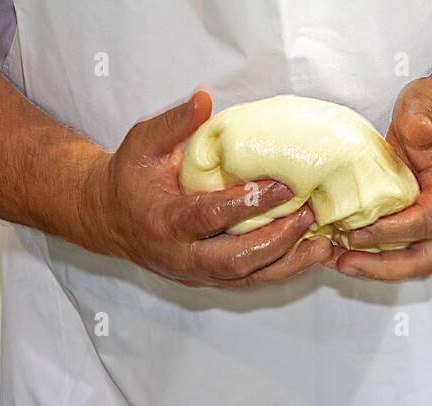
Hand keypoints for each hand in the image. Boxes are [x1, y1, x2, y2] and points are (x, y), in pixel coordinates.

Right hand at [82, 91, 333, 287]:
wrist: (109, 219)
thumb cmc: (130, 177)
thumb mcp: (142, 143)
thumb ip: (174, 124)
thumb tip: (205, 97)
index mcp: (164, 220)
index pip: (209, 217)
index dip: (248, 204)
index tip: (284, 186)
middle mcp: (181, 255)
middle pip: (234, 259)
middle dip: (277, 240)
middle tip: (310, 214)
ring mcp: (196, 273)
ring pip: (247, 278)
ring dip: (288, 263)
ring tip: (322, 243)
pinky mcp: (210, 280)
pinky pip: (250, 282)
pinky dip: (282, 270)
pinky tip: (308, 255)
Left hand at [336, 74, 431, 280]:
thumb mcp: (428, 105)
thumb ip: (422, 121)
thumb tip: (417, 132)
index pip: (425, 224)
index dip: (391, 233)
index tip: (358, 233)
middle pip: (421, 259)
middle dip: (382, 268)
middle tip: (344, 263)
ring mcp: (422, 217)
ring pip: (405, 259)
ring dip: (370, 266)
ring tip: (331, 259)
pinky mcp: (404, 215)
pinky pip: (388, 244)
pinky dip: (363, 251)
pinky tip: (333, 244)